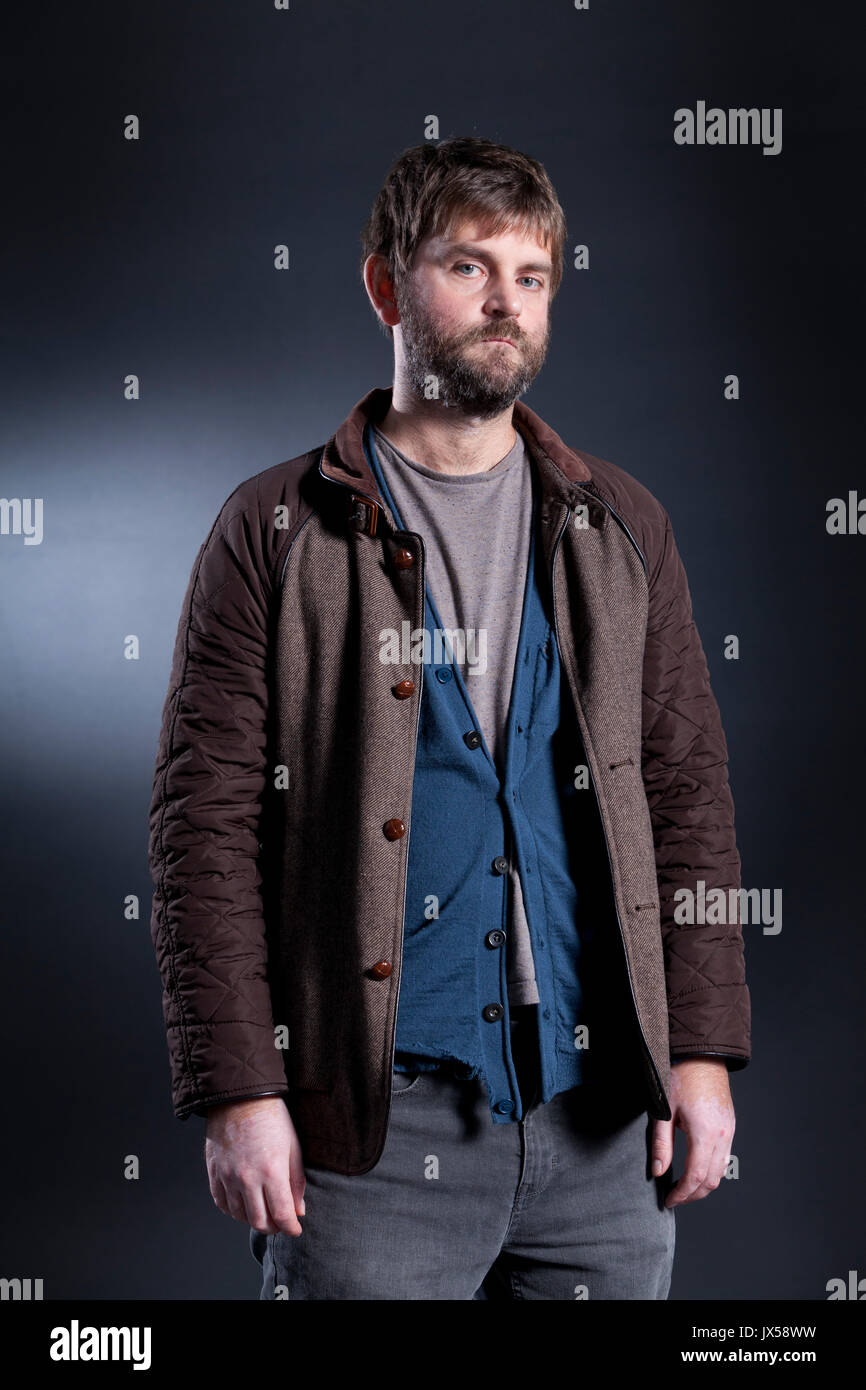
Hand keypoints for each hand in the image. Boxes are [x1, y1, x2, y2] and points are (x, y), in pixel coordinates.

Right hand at [205, 1096, 305, 1235]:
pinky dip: (233, 1210)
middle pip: (259, 1221)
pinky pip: (221, 1203)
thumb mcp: (293, 1147)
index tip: (295, 1230)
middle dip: (273, 1228)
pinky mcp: (214, 1172)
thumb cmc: (272, 1118)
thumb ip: (296, 1182)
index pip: (281, 1214)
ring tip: (263, 1214)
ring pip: (239, 1215)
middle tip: (280, 1223)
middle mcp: (247, 1178)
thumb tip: (299, 1210)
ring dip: (253, 1220)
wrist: (241, 1098)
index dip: (290, 1227)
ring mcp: (228, 1176)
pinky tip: (243, 1206)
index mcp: (272, 1171)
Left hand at [652, 1060, 734, 1207]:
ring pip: (721, 1172)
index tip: (669, 1200)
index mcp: (706, 1134)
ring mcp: (729, 1131)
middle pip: (712, 1180)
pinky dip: (712, 1170)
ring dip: (704, 1185)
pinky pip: (724, 1157)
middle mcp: (723, 1136)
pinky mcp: (730, 1126)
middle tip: (675, 1198)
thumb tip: (658, 1171)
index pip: (696, 1177)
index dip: (682, 1194)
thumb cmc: (681, 1077)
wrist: (702, 1055)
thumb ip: (662, 1144)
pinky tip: (696, 1169)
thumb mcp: (664, 1111)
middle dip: (693, 1194)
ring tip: (684, 1187)